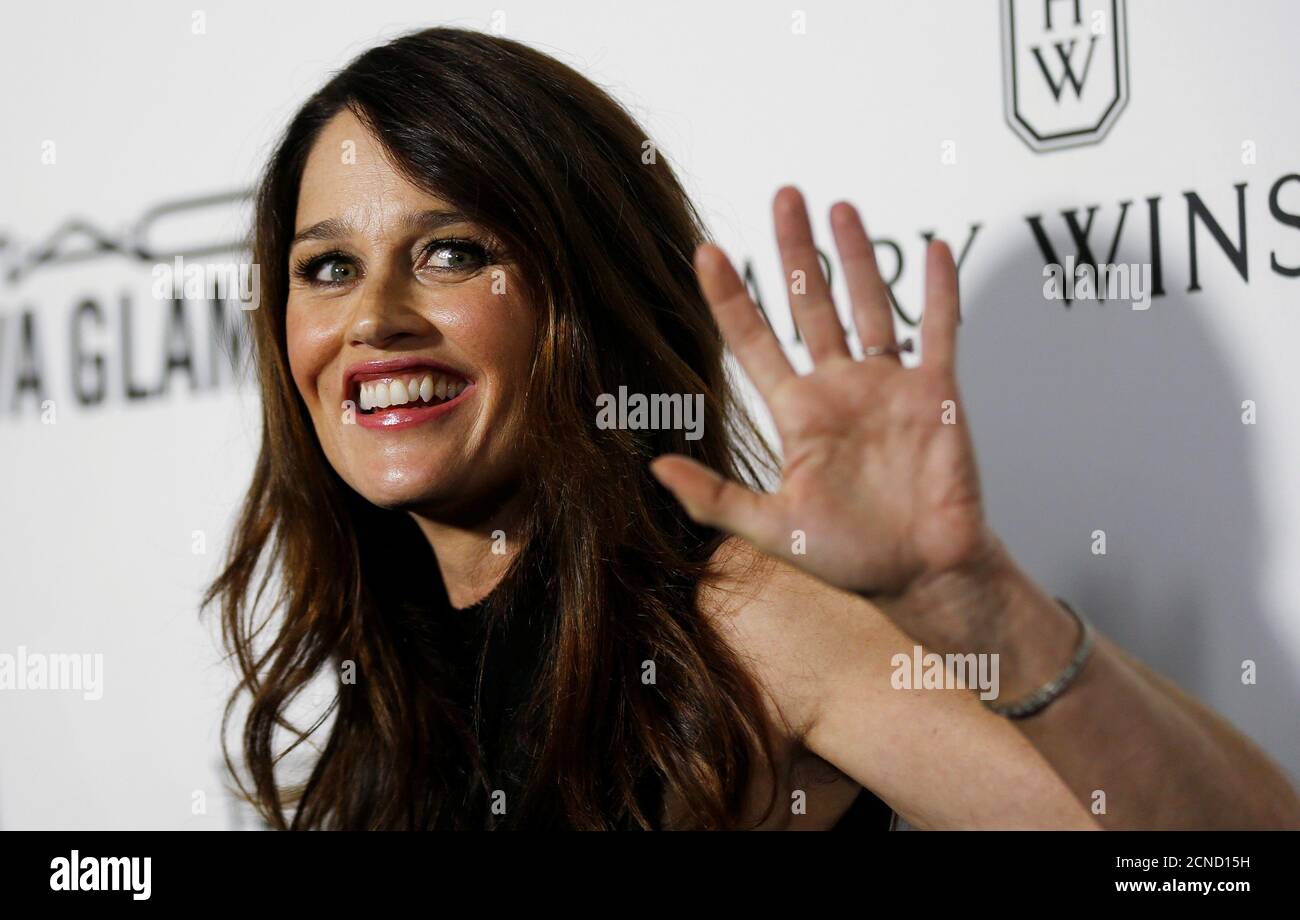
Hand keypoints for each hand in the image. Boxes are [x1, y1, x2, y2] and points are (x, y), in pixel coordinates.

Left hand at [651, 186, 996, 596]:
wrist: (923, 573)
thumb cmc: (852, 557)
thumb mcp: (773, 528)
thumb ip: (715, 498)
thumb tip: (656, 469)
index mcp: (798, 414)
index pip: (755, 340)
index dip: (730, 296)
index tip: (706, 252)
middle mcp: (840, 389)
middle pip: (810, 305)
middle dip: (795, 252)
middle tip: (783, 198)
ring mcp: (889, 386)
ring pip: (869, 304)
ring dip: (856, 256)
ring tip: (838, 208)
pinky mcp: (938, 393)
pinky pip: (939, 330)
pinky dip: (939, 292)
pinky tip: (933, 251)